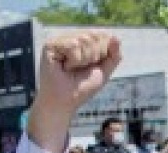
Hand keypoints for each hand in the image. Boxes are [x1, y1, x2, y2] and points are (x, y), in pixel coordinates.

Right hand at [31, 31, 122, 151]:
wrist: (65, 102)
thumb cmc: (82, 88)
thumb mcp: (103, 72)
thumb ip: (113, 56)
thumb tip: (116, 37)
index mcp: (84, 43)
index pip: (102, 36)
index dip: (102, 53)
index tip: (91, 66)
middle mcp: (72, 38)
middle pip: (94, 36)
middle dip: (93, 57)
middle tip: (80, 69)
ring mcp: (60, 40)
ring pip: (84, 40)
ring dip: (83, 60)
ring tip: (71, 69)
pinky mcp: (50, 45)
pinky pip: (73, 45)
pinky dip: (74, 61)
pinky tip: (64, 67)